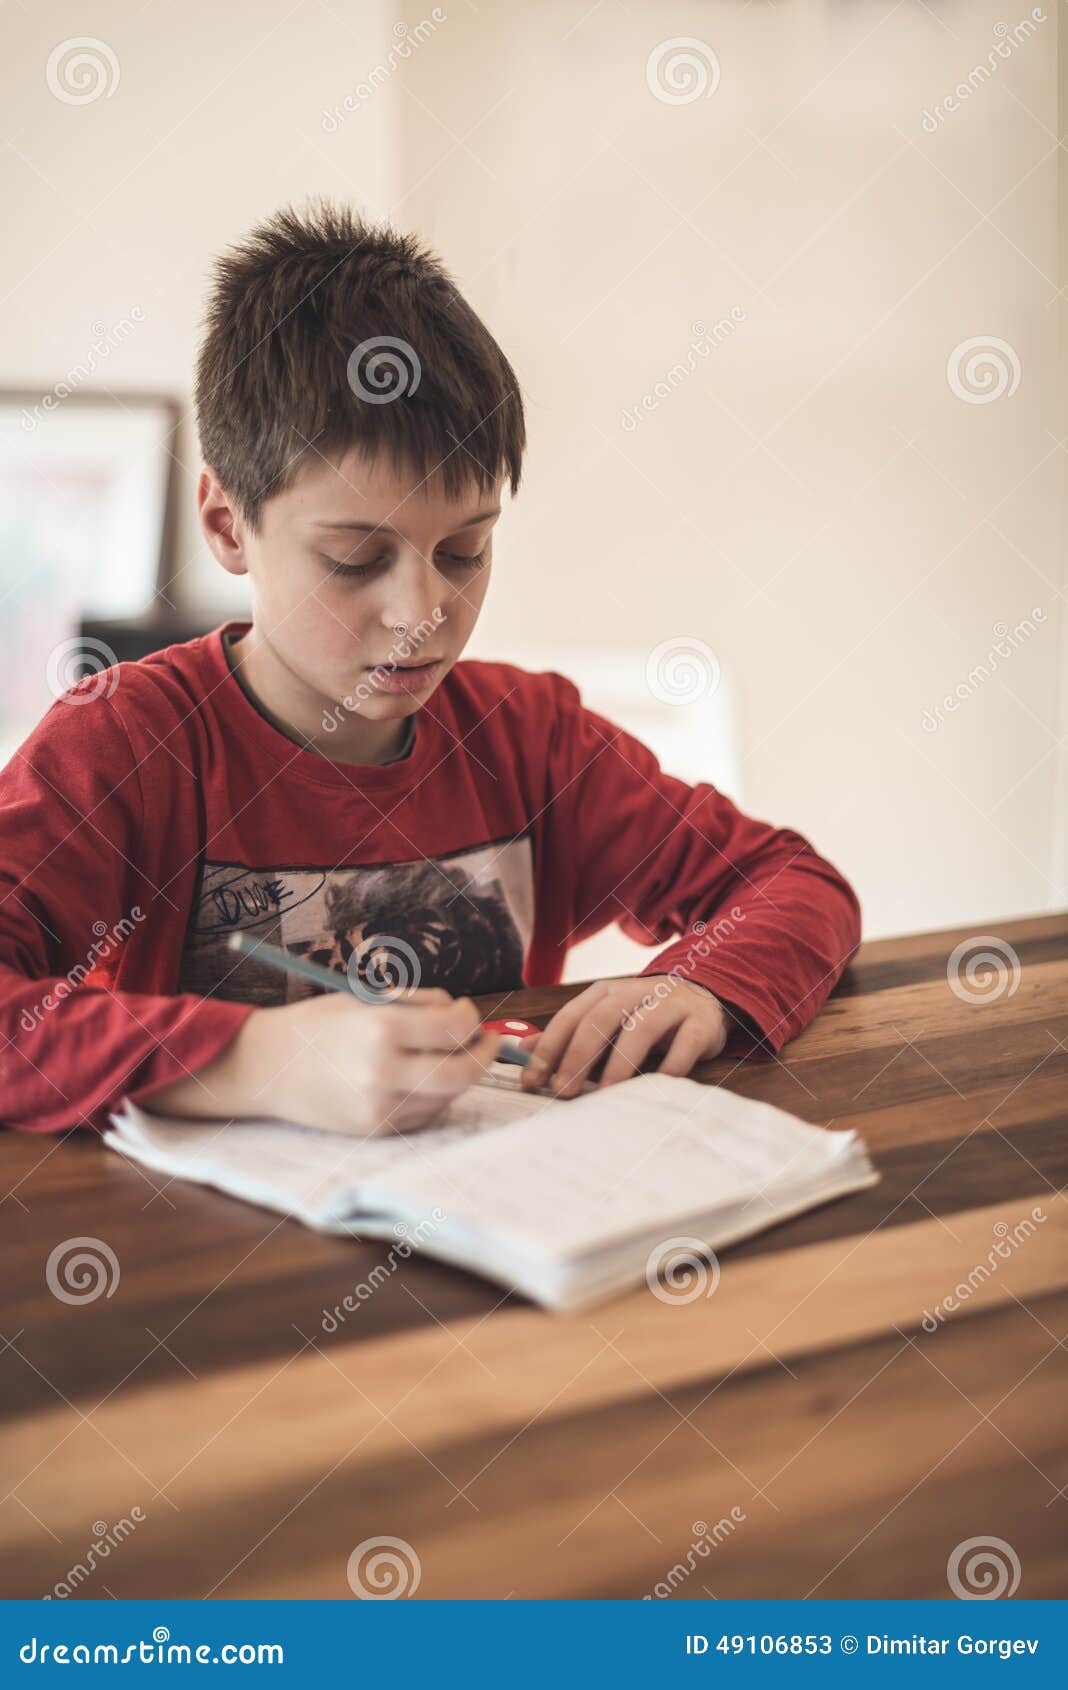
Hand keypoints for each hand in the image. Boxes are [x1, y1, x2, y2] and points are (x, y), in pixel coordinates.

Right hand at [148, 989, 500, 1136]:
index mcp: (381, 1030)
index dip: (471, 1018)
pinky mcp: (376, 1130)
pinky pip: (425, 1115)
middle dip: (483, 1055)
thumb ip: (419, 1007)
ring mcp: (380, 1107)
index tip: (468, 1012)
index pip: (455, 1029)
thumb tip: (464, 1018)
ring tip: (451, 1055)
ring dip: (460, 1075)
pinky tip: (425, 1078)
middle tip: (487, 1041)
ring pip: (447, 1096)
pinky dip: (436, 1096)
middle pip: (461, 1072)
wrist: (267, 1067)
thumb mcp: (367, 1000)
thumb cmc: (319, 1024)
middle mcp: (383, 1073)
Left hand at [519, 976, 727, 1097]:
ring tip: (605, 1095)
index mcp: (606, 992)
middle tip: (563, 1090)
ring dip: (620, 1063)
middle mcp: (635, 992)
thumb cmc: (644, 1014)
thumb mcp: (605, 1018)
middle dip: (578, 1056)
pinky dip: (670, 1067)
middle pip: (601, 1019)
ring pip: (642, 1028)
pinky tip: (655, 1088)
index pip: (571, 1016)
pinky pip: (685, 1043)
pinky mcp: (700, 1022)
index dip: (549, 1048)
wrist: (702, 994)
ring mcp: (670, 1004)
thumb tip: (525, 1054)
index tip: (533, 1080)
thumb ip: (567, 1036)